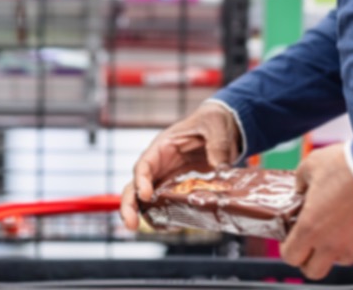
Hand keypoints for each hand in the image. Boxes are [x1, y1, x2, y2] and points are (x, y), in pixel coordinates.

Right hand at [119, 102, 241, 230]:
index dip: (141, 180)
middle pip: (136, 186)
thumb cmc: (212, 121)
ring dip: (146, 216)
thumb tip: (219, 166)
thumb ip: (217, 145)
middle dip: (129, 205)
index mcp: (163, 146)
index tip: (146, 195)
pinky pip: (168, 206)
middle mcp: (160, 165)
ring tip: (151, 230)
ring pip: (147, 201)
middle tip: (131, 224)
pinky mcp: (179, 190)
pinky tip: (173, 227)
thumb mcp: (216, 126)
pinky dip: (167, 218)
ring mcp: (168, 179)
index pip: (144, 164)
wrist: (223, 126)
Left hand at [281, 144, 352, 279]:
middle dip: (309, 259)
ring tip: (339, 225)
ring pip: (340, 259)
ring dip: (336, 248)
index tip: (291, 237)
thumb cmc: (348, 166)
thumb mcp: (312, 164)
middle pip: (314, 270)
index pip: (291, 256)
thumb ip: (301, 181)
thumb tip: (301, 188)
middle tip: (311, 241)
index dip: (289, 248)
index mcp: (310, 228)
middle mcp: (332, 244)